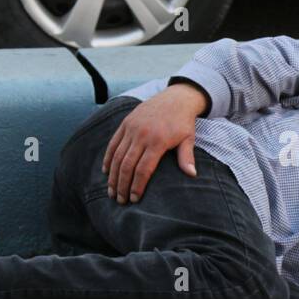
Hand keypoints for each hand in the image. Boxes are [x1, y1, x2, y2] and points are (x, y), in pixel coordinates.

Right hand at [101, 82, 208, 202]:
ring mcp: (131, 128)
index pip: (143, 169)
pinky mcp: (125, 123)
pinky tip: (106, 171)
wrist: (175, 98)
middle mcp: (141, 135)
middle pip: (127, 165)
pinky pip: (113, 143)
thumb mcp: (188, 139)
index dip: (137, 186)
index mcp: (157, 141)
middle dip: (121, 185)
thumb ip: (187, 157)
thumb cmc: (183, 122)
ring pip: (117, 156)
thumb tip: (192, 175)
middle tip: (119, 200)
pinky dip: (108, 158)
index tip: (134, 199)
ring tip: (111, 191)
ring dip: (113, 176)